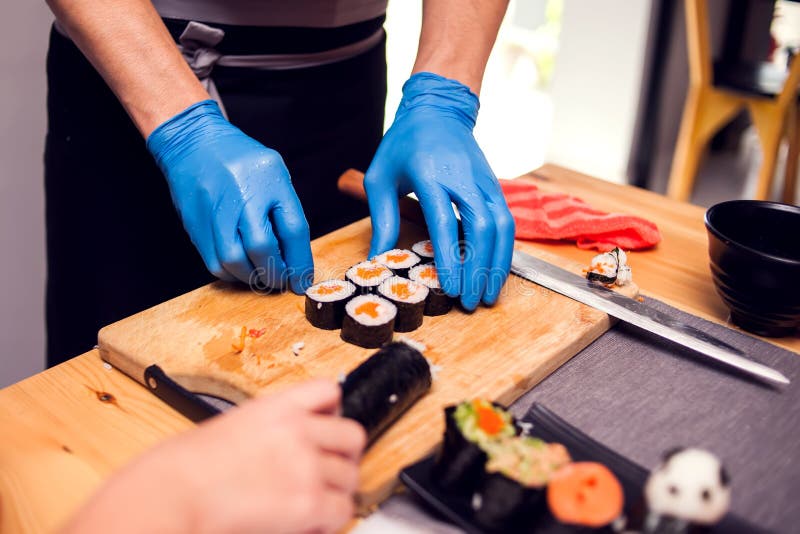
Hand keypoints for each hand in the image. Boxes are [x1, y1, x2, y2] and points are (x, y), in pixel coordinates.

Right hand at [63, 380, 365, 533]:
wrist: (172, 495)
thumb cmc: (185, 468)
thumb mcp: (234, 426)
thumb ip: (271, 430)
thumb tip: (290, 446)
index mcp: (278, 407)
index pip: (329, 392)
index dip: (333, 413)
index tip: (327, 428)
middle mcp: (299, 431)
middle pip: (353, 436)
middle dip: (344, 455)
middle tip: (330, 471)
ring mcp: (307, 466)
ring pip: (351, 477)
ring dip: (336, 491)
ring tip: (314, 503)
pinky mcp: (309, 502)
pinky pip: (342, 510)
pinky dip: (330, 520)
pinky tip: (310, 523)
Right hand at [147, 100, 312, 293]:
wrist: (194, 143)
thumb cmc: (241, 160)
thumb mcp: (274, 173)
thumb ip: (285, 210)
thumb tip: (295, 258)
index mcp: (269, 178)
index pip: (293, 229)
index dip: (300, 262)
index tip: (302, 280)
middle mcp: (241, 194)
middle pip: (261, 248)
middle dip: (275, 273)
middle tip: (281, 280)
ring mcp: (215, 210)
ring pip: (234, 261)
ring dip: (252, 278)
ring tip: (261, 275)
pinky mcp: (195, 224)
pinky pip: (214, 262)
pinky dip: (231, 273)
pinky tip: (240, 269)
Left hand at [364, 73, 513, 309]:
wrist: (438, 110)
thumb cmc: (403, 144)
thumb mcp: (380, 177)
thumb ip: (381, 219)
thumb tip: (376, 260)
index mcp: (430, 174)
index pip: (445, 221)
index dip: (451, 258)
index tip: (450, 287)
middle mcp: (463, 178)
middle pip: (481, 228)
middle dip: (478, 268)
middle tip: (469, 302)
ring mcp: (484, 181)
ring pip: (502, 226)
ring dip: (497, 264)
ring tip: (486, 295)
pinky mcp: (495, 185)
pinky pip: (506, 221)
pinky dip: (504, 250)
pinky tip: (495, 271)